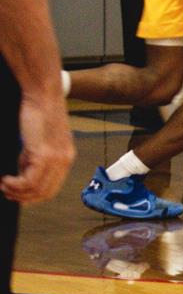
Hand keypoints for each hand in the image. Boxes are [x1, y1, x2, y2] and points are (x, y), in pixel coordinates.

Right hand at [3, 87, 73, 204]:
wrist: (43, 96)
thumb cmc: (41, 114)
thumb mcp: (41, 142)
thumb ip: (35, 159)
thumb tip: (23, 175)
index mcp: (66, 157)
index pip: (52, 188)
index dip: (33, 196)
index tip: (17, 194)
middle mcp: (64, 160)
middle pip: (44, 193)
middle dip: (23, 197)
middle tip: (7, 192)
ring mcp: (55, 158)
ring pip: (35, 190)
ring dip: (15, 192)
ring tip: (4, 185)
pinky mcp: (43, 154)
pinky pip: (29, 181)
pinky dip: (14, 184)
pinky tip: (5, 179)